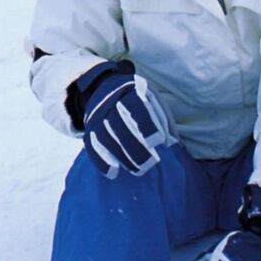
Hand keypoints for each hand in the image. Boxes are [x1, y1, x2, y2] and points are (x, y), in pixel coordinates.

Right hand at [73, 60, 166, 178]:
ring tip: (138, 170)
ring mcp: (98, 115)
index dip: (147, 125)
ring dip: (122, 157)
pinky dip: (102, 161)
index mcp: (131, 91)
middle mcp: (111, 102)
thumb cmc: (137, 98)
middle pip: (120, 126)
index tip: (158, 141)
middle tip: (150, 164)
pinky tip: (114, 173)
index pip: (137, 108)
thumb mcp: (153, 98)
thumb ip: (164, 118)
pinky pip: (92, 146)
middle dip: (136, 147)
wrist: (105, 88)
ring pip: (106, 138)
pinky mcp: (90, 128)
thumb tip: (171, 142)